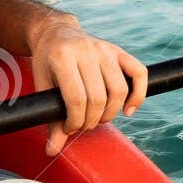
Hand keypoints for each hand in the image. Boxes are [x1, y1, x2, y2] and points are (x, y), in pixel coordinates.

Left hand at [27, 17, 148, 155]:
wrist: (55, 32)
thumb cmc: (47, 63)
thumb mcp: (42, 87)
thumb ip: (50, 119)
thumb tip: (52, 151)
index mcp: (63, 58)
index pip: (77, 100)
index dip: (75, 122)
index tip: (69, 127)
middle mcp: (86, 51)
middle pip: (98, 98)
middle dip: (91, 120)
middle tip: (83, 124)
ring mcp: (105, 49)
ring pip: (119, 90)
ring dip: (111, 113)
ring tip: (98, 118)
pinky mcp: (118, 50)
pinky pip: (139, 72)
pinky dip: (138, 95)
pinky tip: (128, 109)